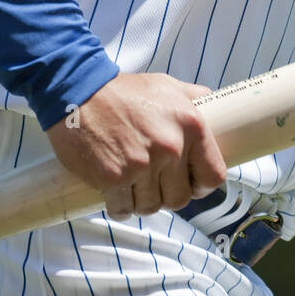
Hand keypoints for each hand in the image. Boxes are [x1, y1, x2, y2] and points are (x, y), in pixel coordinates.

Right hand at [45, 72, 227, 218]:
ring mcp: (141, 165)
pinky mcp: (113, 178)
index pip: (213, 175)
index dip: (202, 185)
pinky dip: (120, 207)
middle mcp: (170, 148)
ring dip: (142, 201)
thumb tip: (215, 106)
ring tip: (134, 185)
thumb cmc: (123, 90)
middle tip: (155, 183)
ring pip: (152, 207)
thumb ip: (194, 97)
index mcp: (191, 126)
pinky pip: (123, 209)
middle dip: (168, 194)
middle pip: (180, 198)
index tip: (192, 183)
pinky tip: (116, 193)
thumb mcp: (168, 86)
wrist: (79, 91)